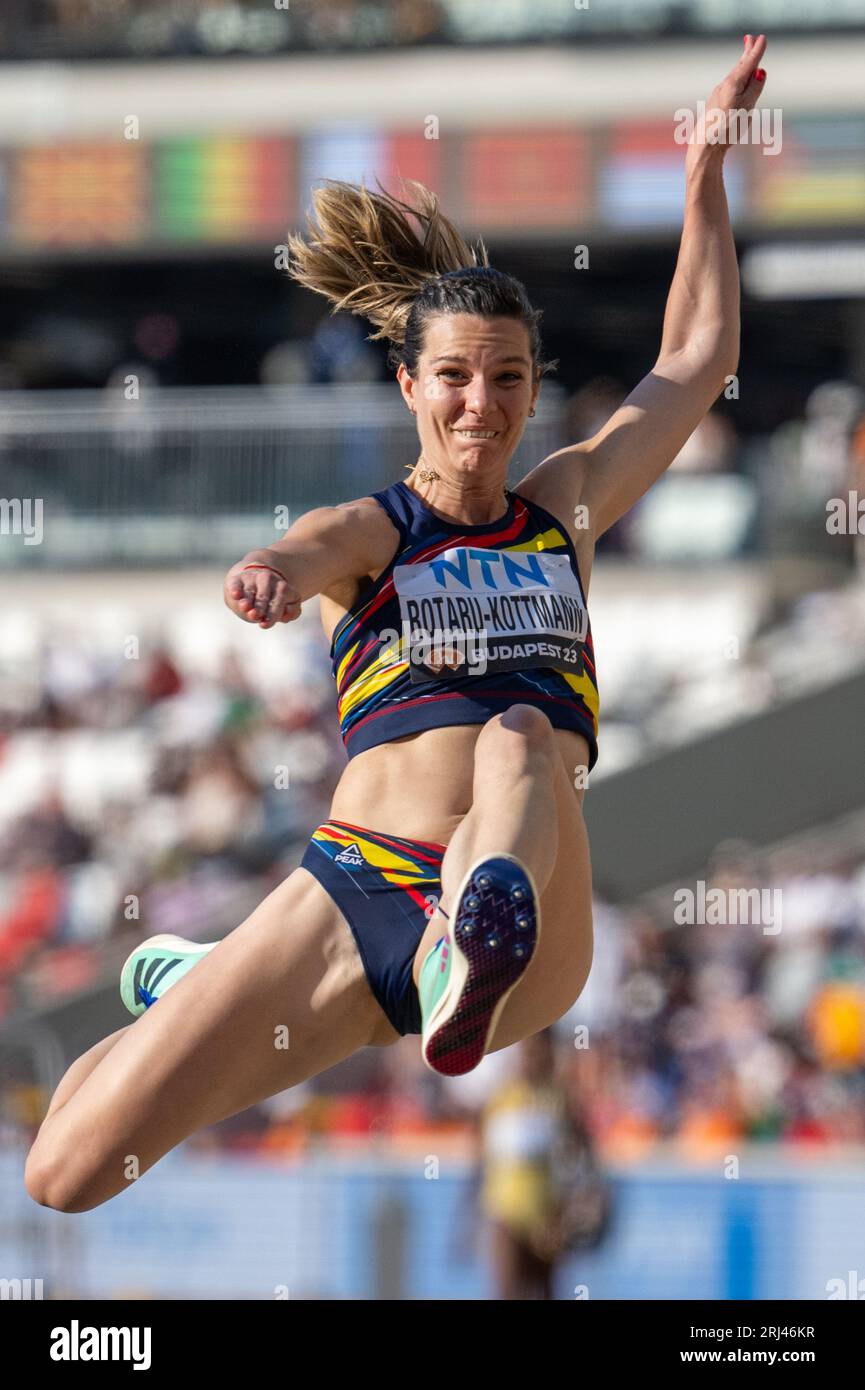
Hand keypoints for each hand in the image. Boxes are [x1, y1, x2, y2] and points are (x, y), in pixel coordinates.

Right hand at [224, 562, 301, 629]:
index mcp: (283, 587)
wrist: (256, 581)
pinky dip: (235, 589)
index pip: (280, 600)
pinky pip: (236, 583)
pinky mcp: (238, 579)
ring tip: (244, 607)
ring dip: (247, 599)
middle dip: (259, 606)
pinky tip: (235, 595)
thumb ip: (292, 612)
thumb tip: (286, 616)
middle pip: (264, 596)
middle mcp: (268, 579)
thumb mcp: (287, 604)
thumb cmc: (274, 600)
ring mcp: (252, 578)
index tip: (265, 624)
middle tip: (254, 615)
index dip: (273, 613)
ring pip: (249, 590)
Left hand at [687, 33, 767, 164]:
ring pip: (733, 78)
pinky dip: (735, 80)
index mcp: (733, 84)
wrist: (704, 147)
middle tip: (750, 39)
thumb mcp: (747, 107)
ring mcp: (717, 96)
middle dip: (746, 53)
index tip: (762, 38)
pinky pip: (728, 89)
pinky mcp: (713, 107)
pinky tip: (734, 84)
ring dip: (741, 66)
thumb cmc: (727, 128)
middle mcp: (723, 87)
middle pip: (738, 67)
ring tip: (745, 57)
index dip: (756, 51)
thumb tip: (760, 71)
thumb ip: (754, 88)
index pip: (748, 63)